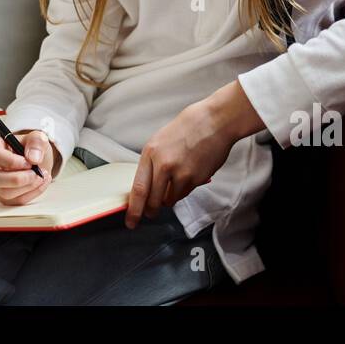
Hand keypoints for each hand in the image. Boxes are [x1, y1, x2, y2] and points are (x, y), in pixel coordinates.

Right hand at [0, 130, 60, 205]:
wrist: (34, 159)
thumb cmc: (30, 147)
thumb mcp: (36, 138)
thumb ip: (36, 142)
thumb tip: (33, 158)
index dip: (11, 161)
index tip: (28, 162)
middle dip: (18, 179)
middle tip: (36, 173)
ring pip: (5, 193)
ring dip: (28, 187)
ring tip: (42, 176)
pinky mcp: (2, 196)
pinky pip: (15, 201)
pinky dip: (32, 193)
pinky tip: (41, 183)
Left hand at [124, 101, 233, 228]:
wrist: (213, 121)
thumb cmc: (187, 128)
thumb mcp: (160, 142)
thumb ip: (152, 163)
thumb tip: (146, 187)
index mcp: (151, 153)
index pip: (138, 188)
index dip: (134, 209)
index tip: (131, 221)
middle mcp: (163, 164)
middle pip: (153, 200)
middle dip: (151, 210)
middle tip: (151, 213)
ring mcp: (181, 173)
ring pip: (170, 200)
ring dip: (170, 198)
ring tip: (176, 180)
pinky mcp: (196, 179)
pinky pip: (185, 194)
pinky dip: (184, 190)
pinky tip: (188, 175)